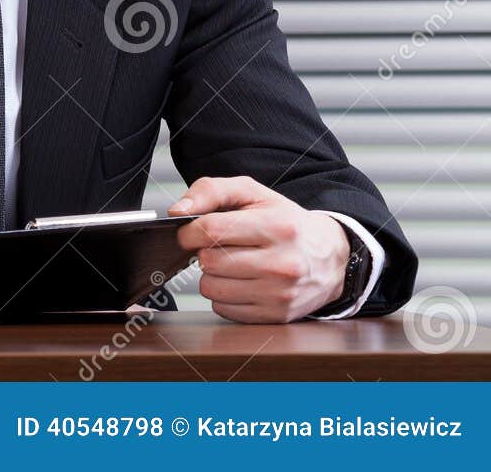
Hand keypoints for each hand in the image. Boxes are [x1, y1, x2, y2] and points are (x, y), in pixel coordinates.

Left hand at [171, 176, 350, 322]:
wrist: (331, 256)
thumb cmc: (285, 221)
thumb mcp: (253, 193)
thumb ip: (210, 191)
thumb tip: (176, 212)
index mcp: (277, 227)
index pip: (210, 230)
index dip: (188, 231)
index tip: (190, 233)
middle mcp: (282, 264)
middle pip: (208, 261)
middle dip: (203, 253)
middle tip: (219, 247)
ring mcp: (281, 294)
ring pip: (212, 289)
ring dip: (211, 276)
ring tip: (231, 264)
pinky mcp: (277, 316)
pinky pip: (224, 310)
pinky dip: (224, 297)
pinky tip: (241, 283)